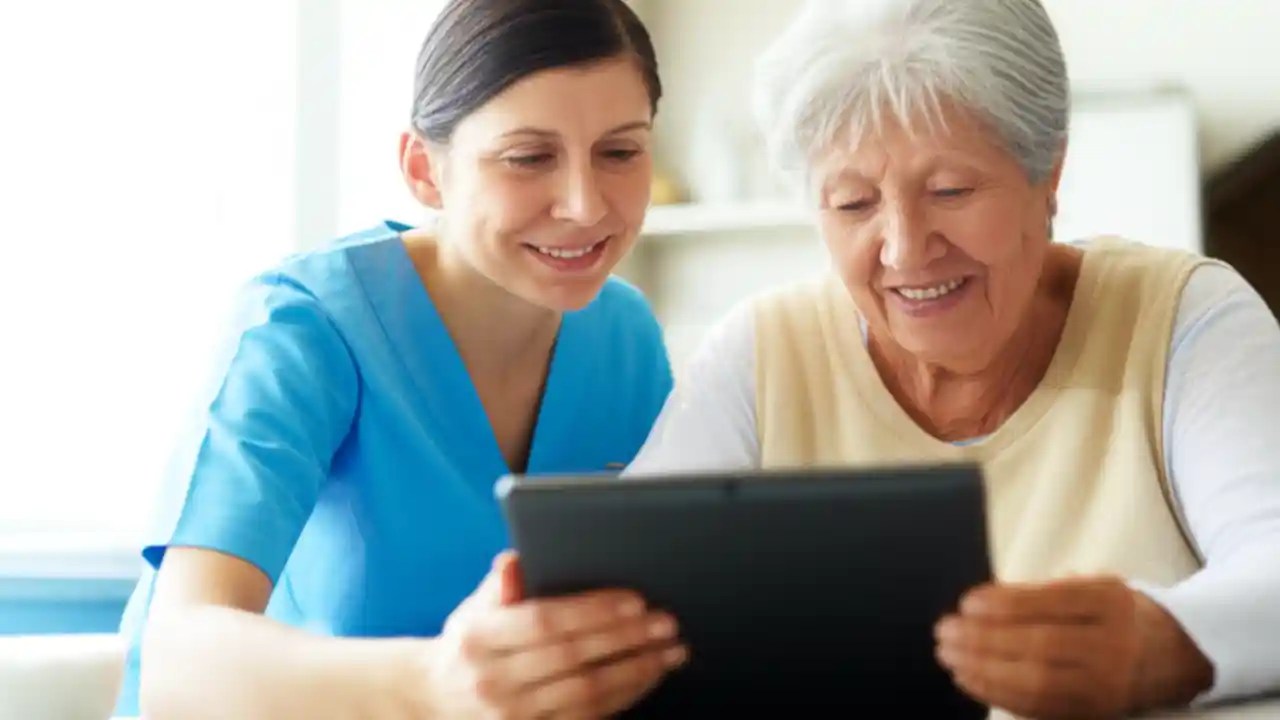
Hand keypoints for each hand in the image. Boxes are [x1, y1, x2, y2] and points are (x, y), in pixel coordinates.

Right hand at [417, 551, 686, 718]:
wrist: (434, 701)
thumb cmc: (469, 644)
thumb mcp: (474, 609)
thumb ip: (501, 585)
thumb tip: (514, 559)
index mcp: (478, 638)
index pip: (544, 621)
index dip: (592, 611)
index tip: (635, 600)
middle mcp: (491, 682)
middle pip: (571, 658)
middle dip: (626, 639)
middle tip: (667, 623)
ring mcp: (511, 717)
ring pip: (586, 695)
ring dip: (636, 671)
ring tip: (671, 651)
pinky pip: (588, 719)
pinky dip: (624, 697)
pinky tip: (649, 677)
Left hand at [934, 576, 1212, 718]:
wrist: (1174, 655)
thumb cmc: (1114, 613)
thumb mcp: (1090, 586)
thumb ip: (1041, 593)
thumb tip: (980, 604)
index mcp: (1110, 602)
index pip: (1052, 603)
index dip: (1005, 605)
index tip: (967, 603)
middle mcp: (1114, 645)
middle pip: (1042, 646)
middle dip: (984, 640)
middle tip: (946, 631)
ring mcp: (1106, 685)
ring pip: (1037, 683)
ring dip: (983, 670)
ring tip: (949, 655)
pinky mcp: (1094, 712)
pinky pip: (1039, 707)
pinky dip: (997, 693)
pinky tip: (968, 678)